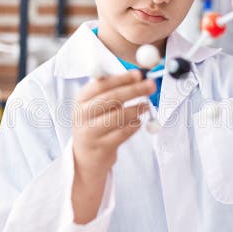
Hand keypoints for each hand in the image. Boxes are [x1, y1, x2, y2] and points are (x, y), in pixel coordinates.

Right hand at [71, 70, 153, 222]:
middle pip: (110, 98)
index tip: (138, 74)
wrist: (86, 157)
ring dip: (136, 109)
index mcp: (80, 100)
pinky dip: (134, 125)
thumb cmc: (97, 125)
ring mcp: (90, 132)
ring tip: (146, 106)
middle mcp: (82, 115)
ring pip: (118, 116)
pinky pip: (123, 133)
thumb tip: (138, 77)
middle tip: (151, 85)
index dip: (121, 78)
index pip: (101, 85)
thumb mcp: (97, 107)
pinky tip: (137, 122)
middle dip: (134, 90)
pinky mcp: (101, 147)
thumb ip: (113, 91)